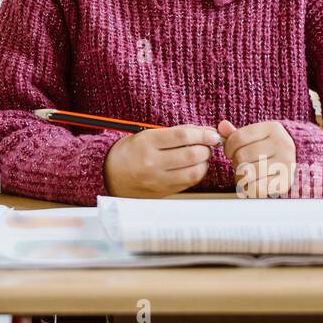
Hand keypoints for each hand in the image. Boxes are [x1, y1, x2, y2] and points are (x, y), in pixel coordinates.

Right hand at [102, 125, 219, 197]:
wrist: (110, 175)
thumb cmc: (130, 151)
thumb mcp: (147, 135)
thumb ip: (176, 132)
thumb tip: (204, 131)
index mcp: (147, 143)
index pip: (182, 136)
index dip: (202, 134)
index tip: (212, 134)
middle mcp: (152, 162)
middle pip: (191, 155)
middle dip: (206, 148)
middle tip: (208, 144)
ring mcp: (158, 180)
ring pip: (194, 172)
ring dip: (204, 162)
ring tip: (201, 156)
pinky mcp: (163, 192)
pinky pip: (189, 183)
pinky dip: (197, 173)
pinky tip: (195, 166)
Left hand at [218, 119, 296, 197]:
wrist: (299, 161)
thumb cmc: (270, 148)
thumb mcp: (257, 136)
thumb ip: (237, 134)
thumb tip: (222, 126)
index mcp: (273, 129)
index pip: (238, 138)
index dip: (228, 147)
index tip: (229, 152)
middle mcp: (282, 144)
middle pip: (242, 156)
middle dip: (235, 163)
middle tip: (240, 164)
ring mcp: (286, 164)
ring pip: (248, 172)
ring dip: (240, 176)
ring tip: (245, 174)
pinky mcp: (285, 182)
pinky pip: (257, 188)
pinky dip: (249, 188)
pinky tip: (251, 184)